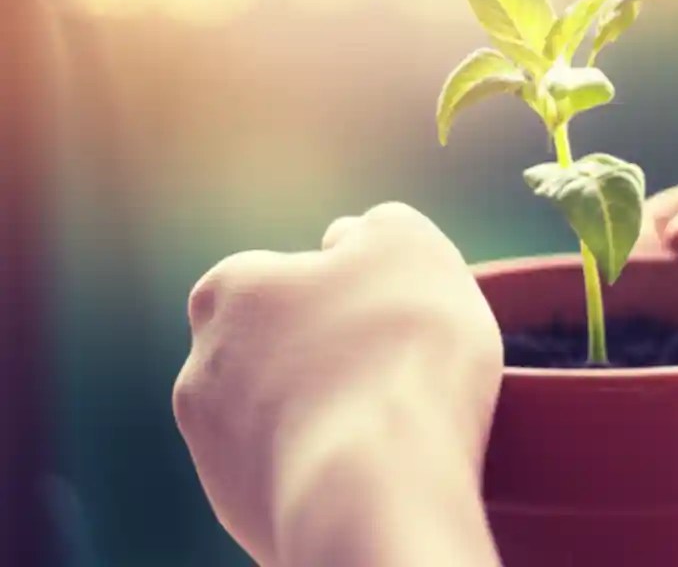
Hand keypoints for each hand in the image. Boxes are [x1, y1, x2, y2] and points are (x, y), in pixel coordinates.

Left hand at [173, 203, 502, 566]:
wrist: (376, 489)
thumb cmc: (398, 351)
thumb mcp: (411, 246)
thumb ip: (379, 227)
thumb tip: (350, 241)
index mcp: (228, 292)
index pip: (281, 277)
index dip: (344, 289)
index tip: (392, 312)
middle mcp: (202, 370)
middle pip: (279, 351)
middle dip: (328, 357)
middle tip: (399, 371)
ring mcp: (214, 451)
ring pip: (283, 419)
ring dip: (330, 417)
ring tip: (394, 430)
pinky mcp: (240, 515)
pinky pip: (294, 478)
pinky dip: (331, 472)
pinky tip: (376, 474)